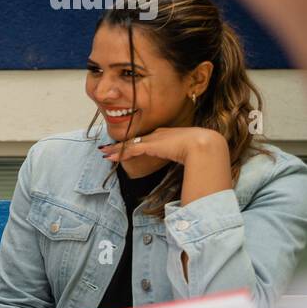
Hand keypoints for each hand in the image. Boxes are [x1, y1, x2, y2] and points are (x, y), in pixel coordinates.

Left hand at [99, 126, 227, 167]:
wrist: (204, 144)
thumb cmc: (202, 150)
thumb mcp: (190, 154)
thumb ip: (184, 160)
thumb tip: (187, 172)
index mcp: (168, 135)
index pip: (147, 139)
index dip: (137, 144)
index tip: (128, 147)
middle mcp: (159, 134)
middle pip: (136, 140)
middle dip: (122, 145)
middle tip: (109, 148)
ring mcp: (154, 139)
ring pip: (130, 144)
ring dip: (116, 150)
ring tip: (104, 152)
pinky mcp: (150, 145)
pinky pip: (130, 149)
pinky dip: (119, 153)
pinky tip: (109, 157)